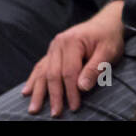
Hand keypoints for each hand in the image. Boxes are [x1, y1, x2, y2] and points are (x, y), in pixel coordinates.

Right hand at [21, 0, 124, 116]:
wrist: (106, 22)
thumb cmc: (109, 38)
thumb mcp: (109, 51)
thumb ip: (95, 68)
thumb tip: (82, 87)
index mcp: (72, 41)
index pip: (69, 72)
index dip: (71, 91)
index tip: (74, 106)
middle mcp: (58, 43)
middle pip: (53, 74)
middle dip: (54, 95)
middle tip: (55, 113)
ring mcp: (53, 47)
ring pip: (43, 72)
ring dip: (39, 91)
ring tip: (33, 109)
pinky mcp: (52, 52)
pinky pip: (40, 67)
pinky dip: (34, 80)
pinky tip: (26, 91)